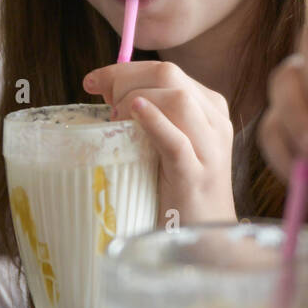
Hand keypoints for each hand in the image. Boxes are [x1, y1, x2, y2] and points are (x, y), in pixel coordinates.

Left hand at [83, 61, 236, 224]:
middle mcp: (214, 121)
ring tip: (114, 118)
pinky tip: (136, 112)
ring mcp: (209, 149)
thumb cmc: (180, 190)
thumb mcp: (167, 143)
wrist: (207, 237)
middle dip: (125, 79)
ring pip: (177, 99)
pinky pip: (177, 141)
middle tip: (101, 101)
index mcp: (209, 107)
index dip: (125, 70)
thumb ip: (150, 115)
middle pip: (169, 76)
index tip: (92, 81)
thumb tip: (108, 89)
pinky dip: (154, 121)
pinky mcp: (196, 175)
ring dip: (135, 98)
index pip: (165, 70)